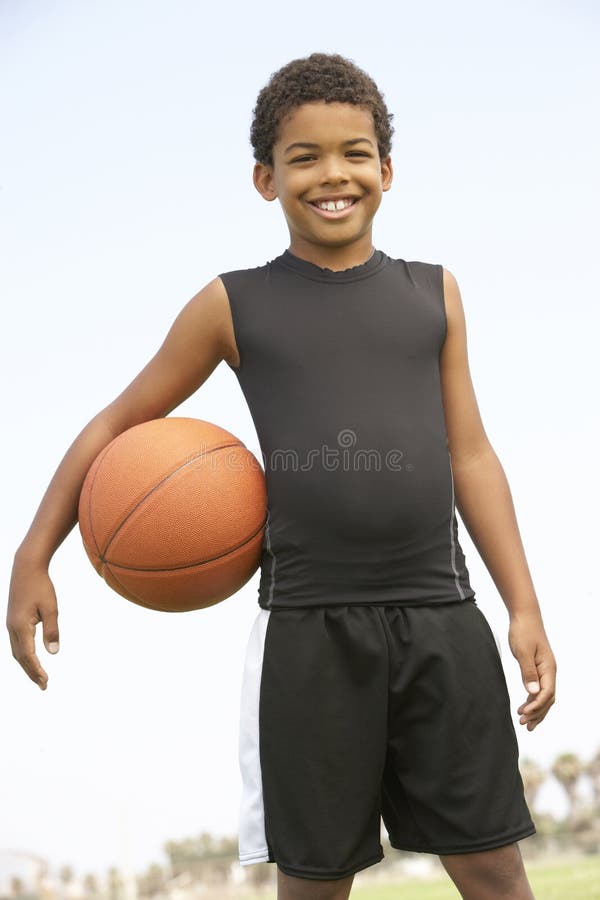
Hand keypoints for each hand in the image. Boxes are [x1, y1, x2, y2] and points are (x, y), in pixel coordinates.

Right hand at [6, 556, 59, 689]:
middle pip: (20, 657)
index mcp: (21, 627)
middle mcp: (12, 628)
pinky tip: (31, 658)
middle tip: (44, 686)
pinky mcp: (12, 620)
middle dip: (31, 672)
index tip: (45, 682)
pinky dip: (23, 654)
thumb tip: (53, 652)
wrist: (26, 568)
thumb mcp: (51, 608)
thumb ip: (52, 630)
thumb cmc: (41, 586)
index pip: (28, 656)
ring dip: (27, 665)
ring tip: (39, 676)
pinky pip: (17, 643)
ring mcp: (10, 624)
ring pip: (17, 651)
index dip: (36, 670)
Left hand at [508, 614, 555, 730]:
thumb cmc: (523, 631)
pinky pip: (539, 689)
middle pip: (548, 699)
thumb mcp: (523, 651)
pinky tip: (525, 707)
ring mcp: (545, 671)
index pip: (547, 693)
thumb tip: (533, 692)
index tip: (524, 714)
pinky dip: (533, 700)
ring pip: (544, 696)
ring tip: (524, 722)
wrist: (524, 616)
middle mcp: (550, 671)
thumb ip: (528, 672)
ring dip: (536, 710)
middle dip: (537, 713)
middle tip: (524, 725)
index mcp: (548, 668)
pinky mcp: (538, 669)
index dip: (536, 706)